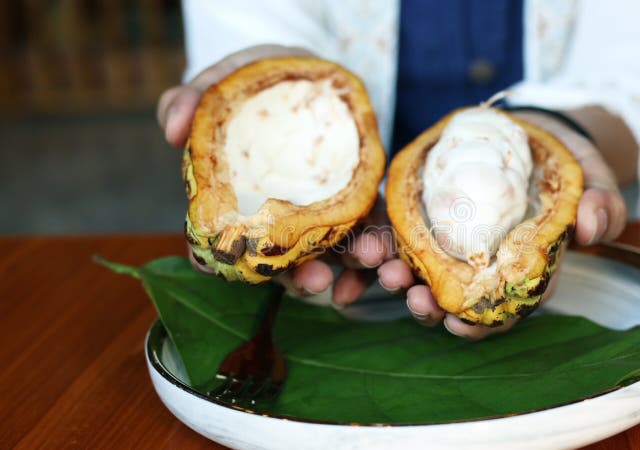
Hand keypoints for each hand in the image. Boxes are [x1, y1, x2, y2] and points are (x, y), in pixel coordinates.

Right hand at [160, 45, 393, 302]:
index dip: (217, 262)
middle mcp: (275, 221)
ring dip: (349, 268)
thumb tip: (172, 127)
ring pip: (329, 253)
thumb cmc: (255, 82)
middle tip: (316, 281)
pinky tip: (386, 252)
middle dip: (300, 279)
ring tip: (369, 262)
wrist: (300, 73)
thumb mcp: (222, 80)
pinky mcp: (353, 197)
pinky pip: (366, 226)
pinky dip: (377, 242)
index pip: (218, 244)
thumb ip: (191, 99)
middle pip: (282, 263)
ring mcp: (315, 215)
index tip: (221, 268)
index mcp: (236, 204)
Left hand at [376, 111, 627, 339]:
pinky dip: (378, 242)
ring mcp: (450, 238)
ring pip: (419, 268)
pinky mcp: (424, 210)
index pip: (502, 306)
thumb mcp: (594, 179)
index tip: (459, 326)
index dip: (482, 322)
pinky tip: (360, 250)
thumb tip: (591, 228)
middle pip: (453, 295)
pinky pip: (397, 231)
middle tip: (414, 297)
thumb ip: (603, 205)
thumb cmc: (567, 165)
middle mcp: (481, 262)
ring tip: (382, 272)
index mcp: (521, 268)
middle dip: (429, 303)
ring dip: (397, 275)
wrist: (534, 131)